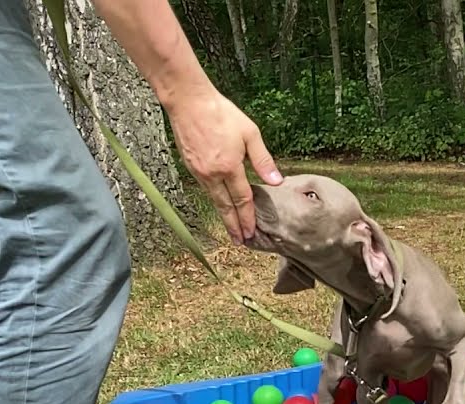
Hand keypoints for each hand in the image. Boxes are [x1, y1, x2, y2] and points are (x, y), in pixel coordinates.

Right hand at [166, 90, 282, 242]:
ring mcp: (199, 171)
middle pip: (225, 207)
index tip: (252, 232)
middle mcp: (212, 174)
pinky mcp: (190, 166)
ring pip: (214, 200)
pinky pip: (205, 189)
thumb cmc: (221, 113)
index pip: (242, 199)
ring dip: (223, 216)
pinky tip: (219, 204)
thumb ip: (263, 160)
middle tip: (240, 241)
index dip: (248, 218)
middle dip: (234, 226)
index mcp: (229, 167)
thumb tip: (276, 182)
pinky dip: (214, 200)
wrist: (189, 101)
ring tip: (231, 228)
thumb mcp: (250, 134)